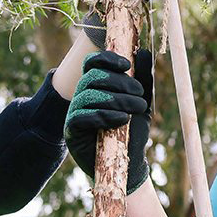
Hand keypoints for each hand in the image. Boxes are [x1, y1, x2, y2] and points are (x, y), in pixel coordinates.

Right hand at [65, 50, 151, 192]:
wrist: (128, 164)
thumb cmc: (132, 132)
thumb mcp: (142, 103)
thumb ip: (143, 80)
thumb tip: (144, 52)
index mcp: (95, 86)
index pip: (91, 63)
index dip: (106, 58)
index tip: (127, 65)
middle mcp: (81, 97)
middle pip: (92, 76)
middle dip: (119, 82)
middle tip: (140, 95)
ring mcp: (74, 113)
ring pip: (88, 94)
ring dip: (116, 99)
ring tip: (136, 109)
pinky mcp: (72, 131)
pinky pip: (82, 116)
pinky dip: (104, 115)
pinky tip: (122, 119)